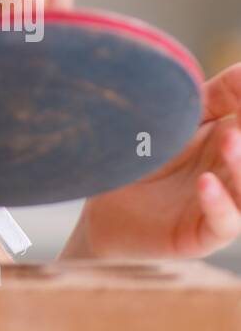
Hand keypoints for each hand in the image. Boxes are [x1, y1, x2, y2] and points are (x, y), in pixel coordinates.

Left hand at [74, 62, 240, 258]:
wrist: (103, 201)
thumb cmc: (145, 155)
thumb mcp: (179, 119)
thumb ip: (215, 96)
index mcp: (232, 140)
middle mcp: (233, 173)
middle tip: (237, 125)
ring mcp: (221, 205)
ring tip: (229, 142)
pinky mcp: (201, 234)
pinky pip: (223, 223)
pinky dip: (220, 204)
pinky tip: (205, 183)